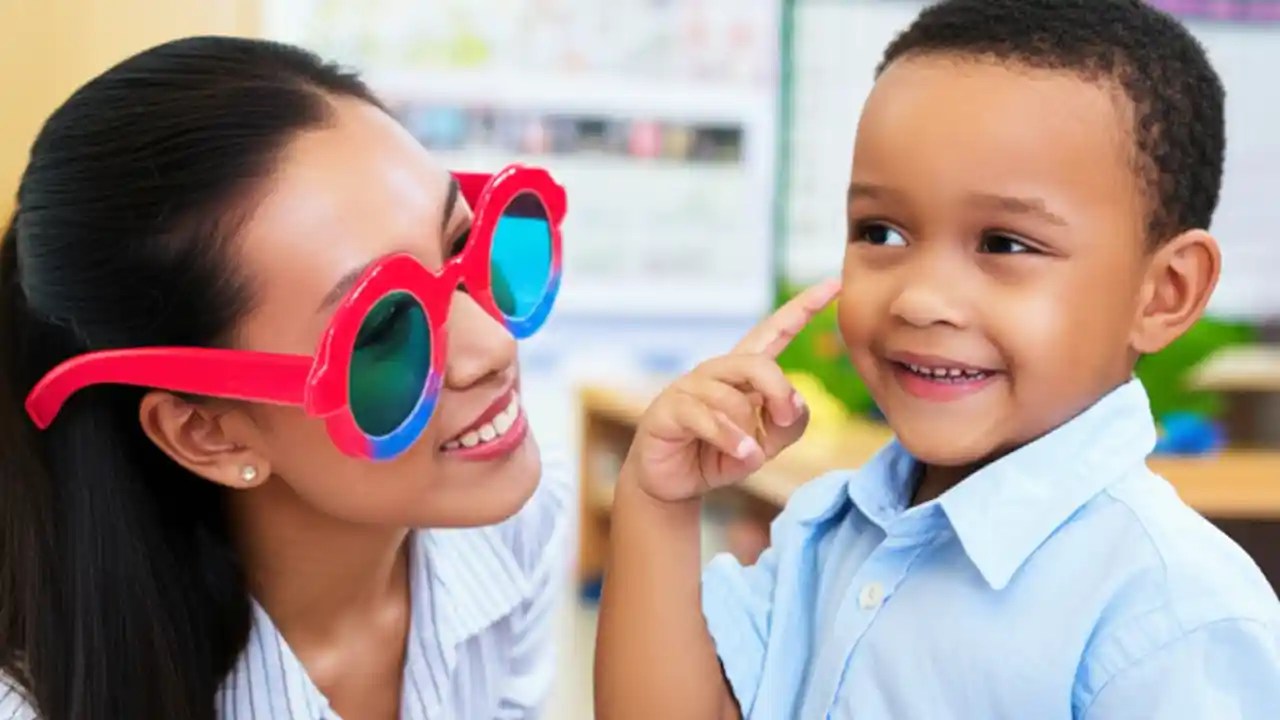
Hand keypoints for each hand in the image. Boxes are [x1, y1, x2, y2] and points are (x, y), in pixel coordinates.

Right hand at [627, 280, 840, 502]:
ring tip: (751, 456)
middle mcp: (716, 371)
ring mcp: (689, 388)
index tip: (835, 284)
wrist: (673, 483)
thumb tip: (792, 402)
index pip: (774, 331)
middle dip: (778, 392)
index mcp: (742, 372)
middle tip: (784, 420)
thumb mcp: (766, 443)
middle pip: (757, 363)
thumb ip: (788, 423)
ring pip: (733, 397)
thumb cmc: (719, 456)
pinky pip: (708, 418)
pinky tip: (742, 455)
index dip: (803, 308)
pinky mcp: (669, 409)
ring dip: (749, 432)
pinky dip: (730, 440)